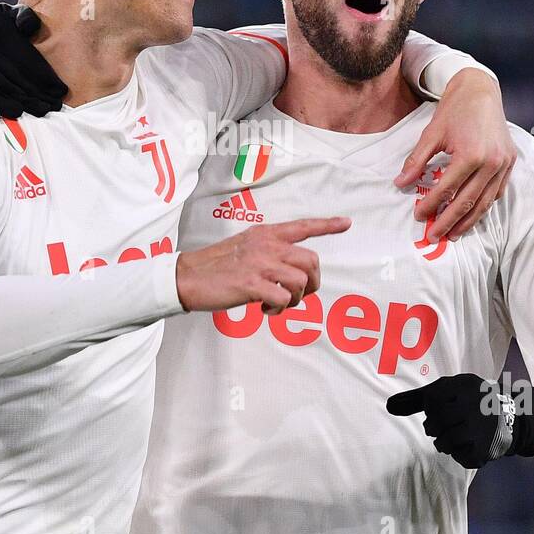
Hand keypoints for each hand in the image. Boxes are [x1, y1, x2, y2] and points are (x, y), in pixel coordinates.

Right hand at [0, 2, 67, 116]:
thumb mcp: (1, 13)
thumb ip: (22, 15)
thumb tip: (29, 29)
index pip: (25, 54)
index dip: (44, 75)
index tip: (60, 91)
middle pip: (16, 71)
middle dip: (38, 91)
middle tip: (55, 106)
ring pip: (2, 83)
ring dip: (25, 100)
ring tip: (43, 111)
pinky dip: (1, 102)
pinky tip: (17, 111)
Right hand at [176, 217, 350, 314]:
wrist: (188, 277)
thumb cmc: (216, 265)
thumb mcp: (244, 245)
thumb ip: (267, 250)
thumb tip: (289, 268)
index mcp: (265, 234)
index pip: (302, 226)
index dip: (327, 225)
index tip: (346, 223)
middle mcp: (266, 246)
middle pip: (311, 261)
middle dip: (313, 282)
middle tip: (301, 294)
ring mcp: (260, 264)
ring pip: (300, 281)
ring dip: (296, 299)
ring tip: (278, 304)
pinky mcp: (252, 285)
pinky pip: (283, 299)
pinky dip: (279, 310)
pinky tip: (265, 310)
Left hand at [387, 373, 533, 468]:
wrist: (514, 416)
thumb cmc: (472, 401)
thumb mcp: (449, 390)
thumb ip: (418, 398)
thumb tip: (388, 406)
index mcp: (464, 386)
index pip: (431, 399)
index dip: (431, 407)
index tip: (439, 407)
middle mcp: (473, 406)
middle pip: (434, 423)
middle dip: (434, 427)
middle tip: (444, 424)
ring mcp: (480, 429)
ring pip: (444, 442)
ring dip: (444, 442)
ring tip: (454, 435)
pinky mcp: (485, 448)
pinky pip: (460, 457)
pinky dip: (459, 453)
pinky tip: (468, 444)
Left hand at [395, 69, 514, 239]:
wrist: (480, 90)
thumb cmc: (455, 110)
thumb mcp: (431, 134)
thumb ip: (416, 161)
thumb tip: (400, 183)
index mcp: (471, 155)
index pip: (447, 189)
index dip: (431, 205)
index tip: (419, 216)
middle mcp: (491, 163)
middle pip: (467, 202)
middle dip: (449, 221)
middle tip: (435, 235)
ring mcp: (503, 164)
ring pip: (485, 202)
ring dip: (469, 221)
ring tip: (454, 233)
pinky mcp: (510, 162)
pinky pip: (497, 192)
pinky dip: (484, 205)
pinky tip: (473, 214)